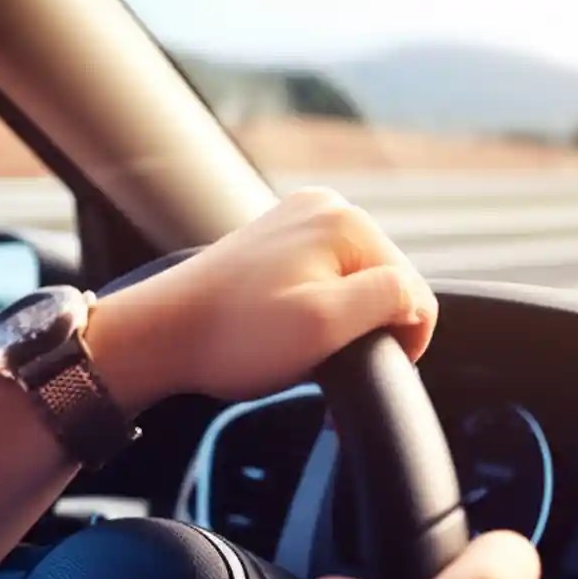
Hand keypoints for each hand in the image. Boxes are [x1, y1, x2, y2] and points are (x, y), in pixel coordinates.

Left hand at [85, 188, 437, 413]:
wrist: (160, 334)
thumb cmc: (237, 337)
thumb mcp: (327, 324)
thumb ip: (390, 300)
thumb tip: (417, 298)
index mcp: (347, 222)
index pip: (414, 291)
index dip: (400, 343)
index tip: (359, 370)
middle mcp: (327, 208)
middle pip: (384, 286)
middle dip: (365, 332)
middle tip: (323, 364)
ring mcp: (298, 221)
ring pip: (353, 287)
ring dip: (339, 326)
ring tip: (298, 351)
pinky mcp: (276, 242)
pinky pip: (322, 281)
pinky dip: (315, 313)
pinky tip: (284, 334)